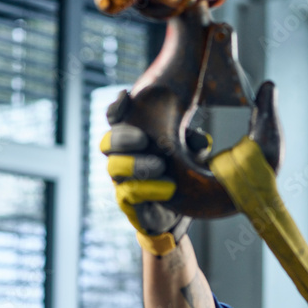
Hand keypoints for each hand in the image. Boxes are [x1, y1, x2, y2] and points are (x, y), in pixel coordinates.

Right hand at [100, 112, 201, 255]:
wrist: (182, 209)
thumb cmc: (181, 171)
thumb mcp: (191, 153)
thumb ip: (193, 143)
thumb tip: (200, 140)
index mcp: (133, 138)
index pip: (115, 119)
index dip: (116, 109)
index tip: (126, 98)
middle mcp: (122, 156)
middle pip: (107, 143)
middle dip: (122, 138)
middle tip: (143, 139)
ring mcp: (121, 180)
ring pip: (115, 168)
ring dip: (137, 165)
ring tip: (160, 165)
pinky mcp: (128, 203)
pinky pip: (129, 195)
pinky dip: (149, 189)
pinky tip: (169, 188)